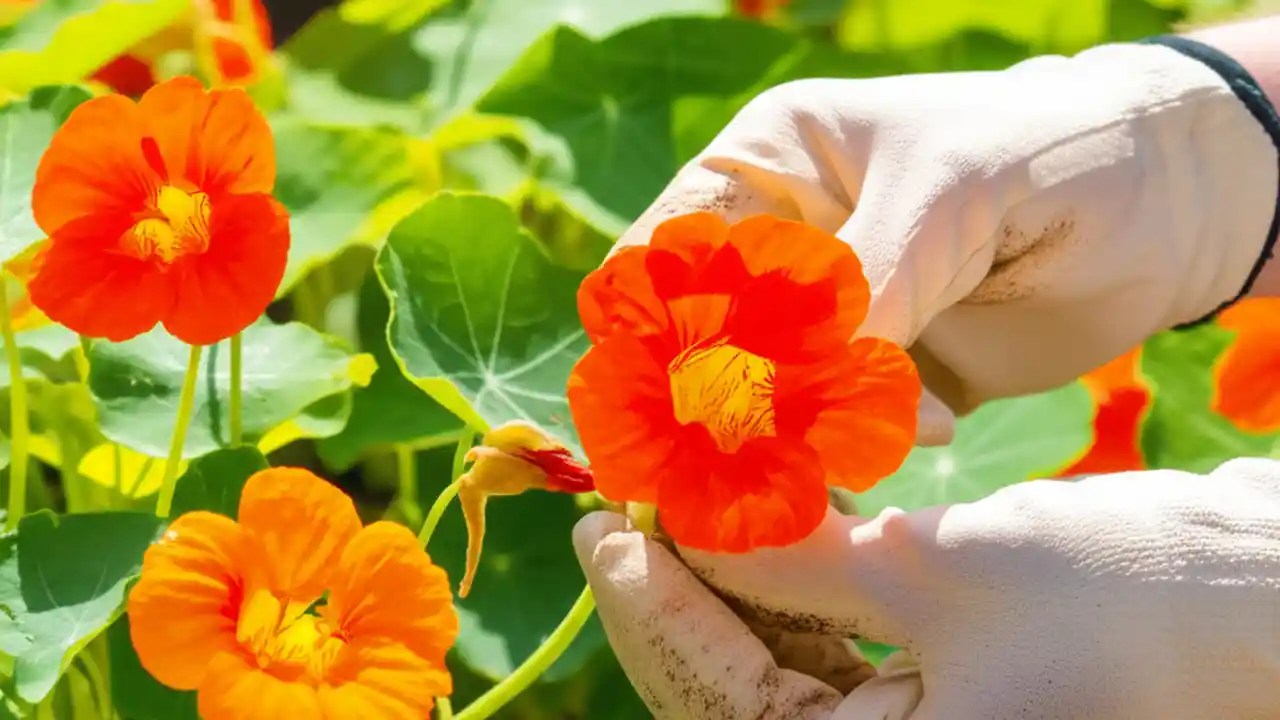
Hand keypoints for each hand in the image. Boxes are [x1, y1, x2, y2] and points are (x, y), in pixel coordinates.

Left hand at [575, 460, 1279, 718]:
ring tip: (676, 504)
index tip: (604, 524)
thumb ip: (797, 555)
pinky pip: (822, 653)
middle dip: (677, 599)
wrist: (1248, 590)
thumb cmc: (1120, 594)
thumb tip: (688, 518)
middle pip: (732, 693)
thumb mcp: (934, 568)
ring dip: (725, 588)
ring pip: (770, 670)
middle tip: (623, 510)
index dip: (654, 609)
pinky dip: (783, 592)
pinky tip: (755, 528)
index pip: (723, 702)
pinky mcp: (926, 692)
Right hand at [619, 39, 1277, 426]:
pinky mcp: (873, 381)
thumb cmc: (1052, 153)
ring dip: (801, 432)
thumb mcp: (947, 189)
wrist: (1166, 211)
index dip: (658, 325)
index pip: (662, 254)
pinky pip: (829, 437)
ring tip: (879, 429)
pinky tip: (932, 425)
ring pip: (758, 401)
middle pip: (695, 343)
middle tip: (772, 443)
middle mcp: (779, 247)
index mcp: (767, 167)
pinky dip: (862, 449)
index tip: (695, 390)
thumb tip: (770, 388)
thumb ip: (857, 281)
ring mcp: (824, 321)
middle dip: (726, 397)